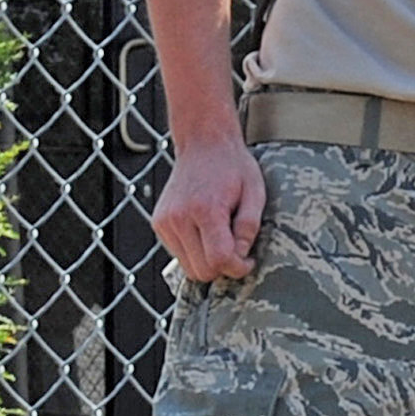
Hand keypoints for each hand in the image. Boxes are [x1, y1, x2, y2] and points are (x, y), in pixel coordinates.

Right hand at [153, 134, 264, 284]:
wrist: (203, 144)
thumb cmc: (231, 166)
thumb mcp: (255, 192)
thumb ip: (249, 227)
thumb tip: (241, 255)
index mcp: (205, 209)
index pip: (218, 259)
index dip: (238, 268)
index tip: (248, 260)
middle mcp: (179, 218)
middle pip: (201, 270)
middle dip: (223, 268)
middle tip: (237, 250)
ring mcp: (165, 222)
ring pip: (188, 268)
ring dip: (208, 261)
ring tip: (221, 237)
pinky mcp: (159, 224)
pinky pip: (179, 255)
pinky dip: (195, 252)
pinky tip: (206, 233)